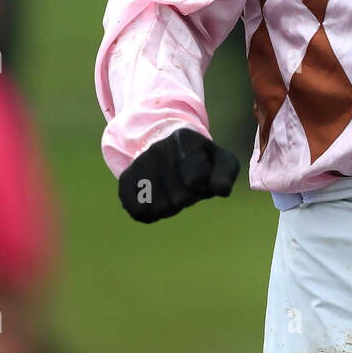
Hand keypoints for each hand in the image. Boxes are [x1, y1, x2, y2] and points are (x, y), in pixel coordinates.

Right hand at [118, 128, 239, 222]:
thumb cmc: (203, 161)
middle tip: (187, 187)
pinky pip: (138, 211)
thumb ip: (225, 175)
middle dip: (188, 198)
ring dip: (170, 207)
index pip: (197, 179)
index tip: (202, 176)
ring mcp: (139, 163)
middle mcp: (157, 147)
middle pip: (179, 197)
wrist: (171, 152)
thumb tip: (221, 191)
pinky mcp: (126, 179)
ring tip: (173, 192)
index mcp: (184, 138)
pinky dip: (152, 214)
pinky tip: (157, 200)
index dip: (204, 186)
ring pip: (158, 207)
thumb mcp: (222, 162)